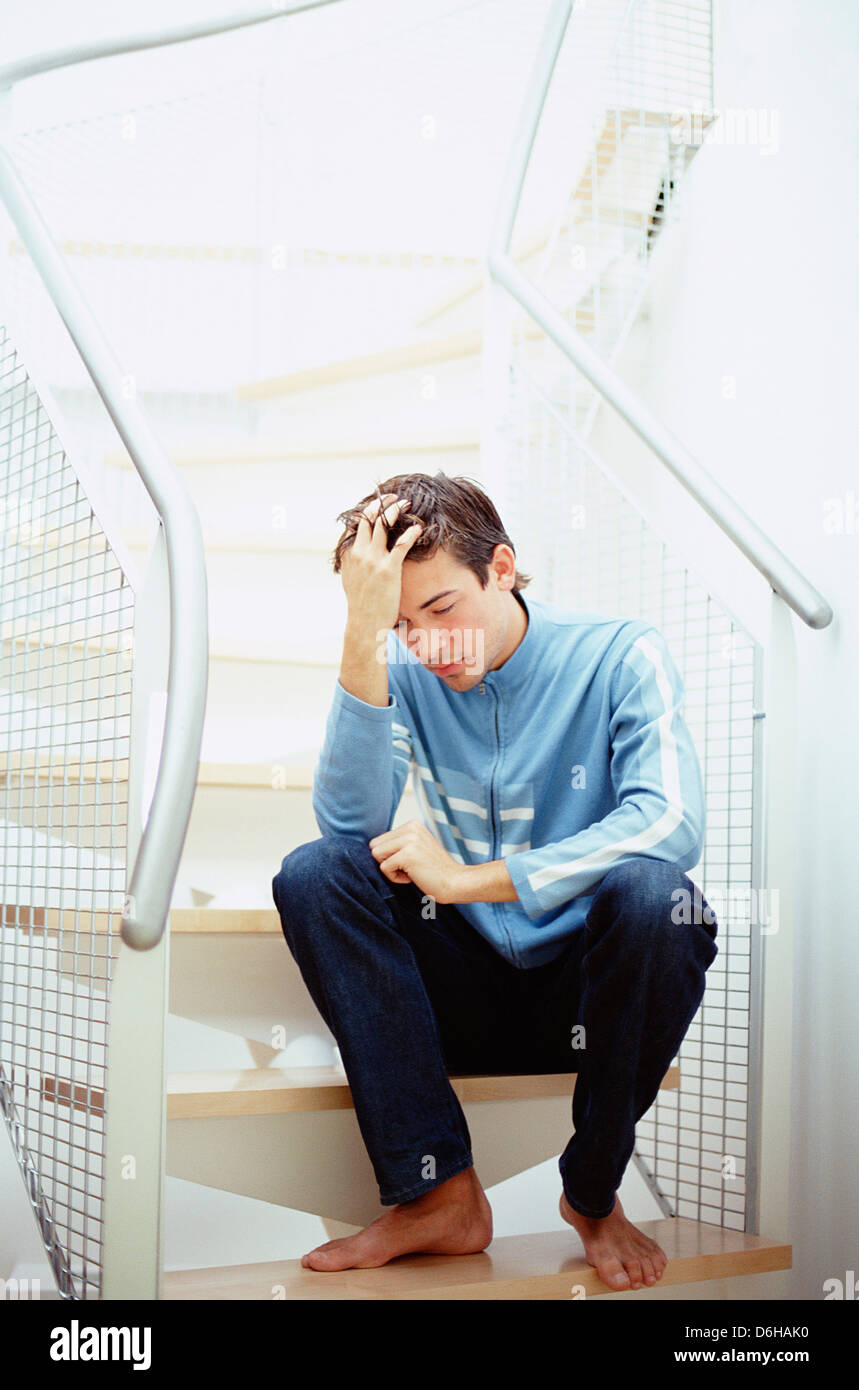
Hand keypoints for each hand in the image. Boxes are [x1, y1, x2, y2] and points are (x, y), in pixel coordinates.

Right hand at [339, 493, 422, 633]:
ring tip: (406, 503)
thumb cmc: (360, 605)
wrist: (364, 624)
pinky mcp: (388, 569)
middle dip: (381, 503)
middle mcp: (359, 553)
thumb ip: (352, 563)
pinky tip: (419, 527)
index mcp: (349, 554)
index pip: (356, 523)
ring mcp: (373, 560)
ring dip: (395, 510)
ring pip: (383, 524)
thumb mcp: (350, 579)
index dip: (367, 510)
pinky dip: (411, 532)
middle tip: (393, 497)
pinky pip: (401, 544)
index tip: (378, 503)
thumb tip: (355, 555)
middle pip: (368, 518)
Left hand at [368, 820, 465, 903]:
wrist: (456, 882)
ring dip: (390, 869)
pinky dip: (395, 878)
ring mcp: (409, 840)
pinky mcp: (407, 854)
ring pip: (376, 855)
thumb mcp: (416, 848)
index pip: (379, 840)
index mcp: (412, 824)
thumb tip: (371, 847)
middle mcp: (411, 827)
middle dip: (387, 861)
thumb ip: (398, 843)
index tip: (410, 862)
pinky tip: (414, 877)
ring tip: (411, 871)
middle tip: (409, 867)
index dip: (390, 856)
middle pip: (374, 846)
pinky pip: (384, 868)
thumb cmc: (434, 870)